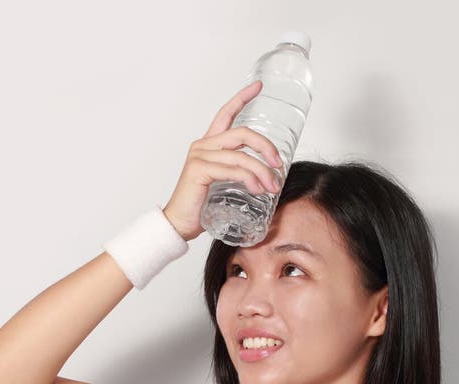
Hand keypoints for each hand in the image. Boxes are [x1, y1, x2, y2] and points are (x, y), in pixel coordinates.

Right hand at [162, 80, 282, 242]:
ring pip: (241, 156)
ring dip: (262, 171)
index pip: (226, 114)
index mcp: (209, 145)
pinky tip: (258, 189)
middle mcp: (203, 145)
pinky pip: (231, 170)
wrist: (179, 223)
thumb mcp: (224, 186)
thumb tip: (269, 180)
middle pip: (242, 133)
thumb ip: (239, 176)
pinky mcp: (199, 170)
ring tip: (272, 186)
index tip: (258, 86)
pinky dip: (248, 179)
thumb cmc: (201, 207)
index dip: (242, 97)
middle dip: (265, 146)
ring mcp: (200, 156)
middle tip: (279, 164)